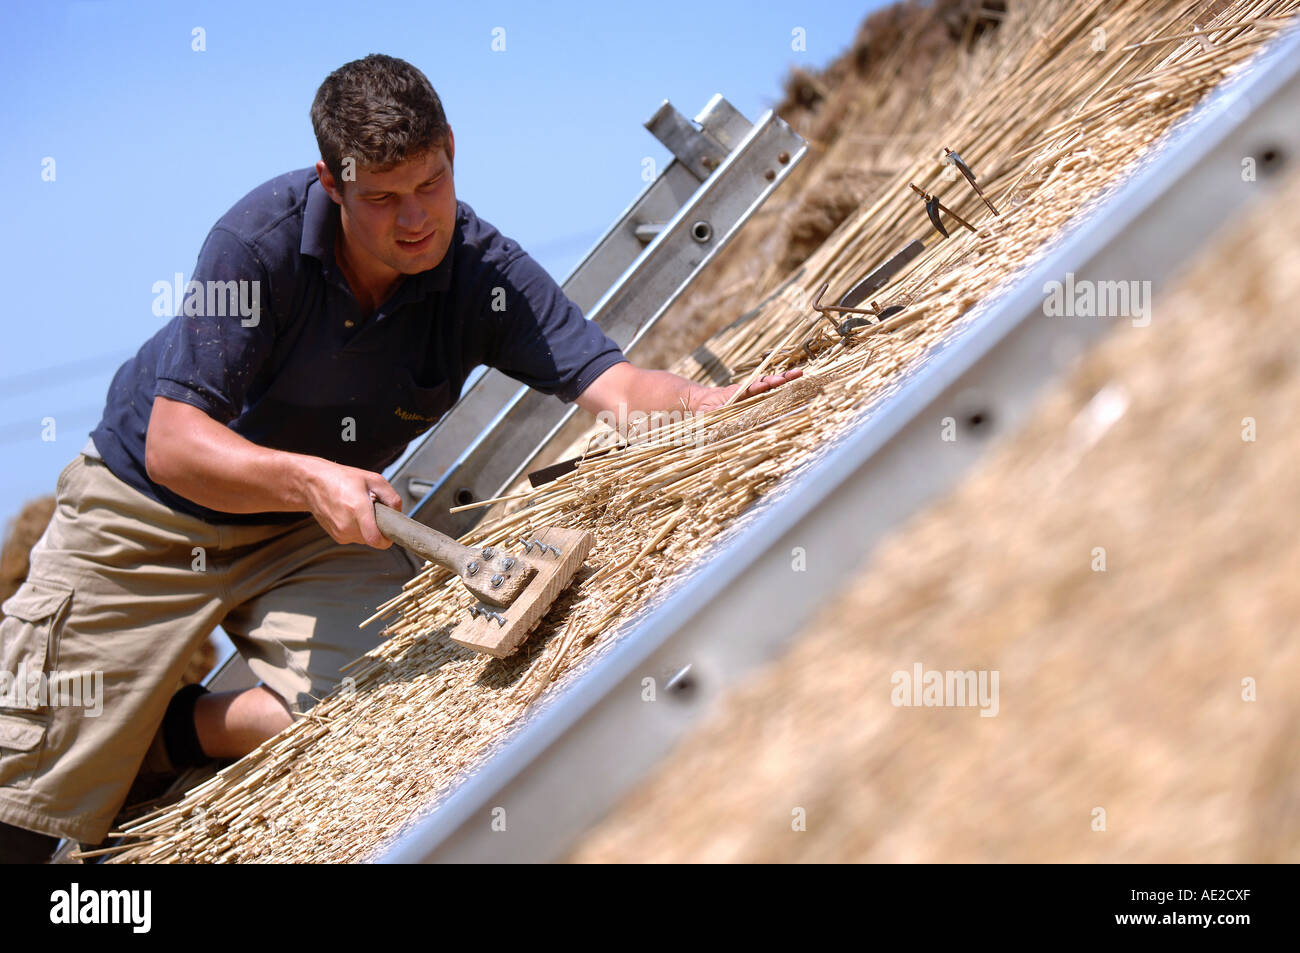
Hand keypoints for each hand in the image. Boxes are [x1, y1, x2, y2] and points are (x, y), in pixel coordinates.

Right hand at [299, 458, 402, 547]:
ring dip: (368, 528)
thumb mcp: (373, 479)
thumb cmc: (341, 478)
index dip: (387, 540)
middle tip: (374, 512)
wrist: (313, 483)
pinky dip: (358, 529)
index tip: (391, 534)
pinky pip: (355, 538)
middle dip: (378, 527)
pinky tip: (351, 514)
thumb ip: (391, 497)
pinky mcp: (336, 536)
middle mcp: (347, 524)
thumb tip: (398, 513)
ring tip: (360, 510)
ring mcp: (340, 532)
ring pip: (365, 539)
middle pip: (373, 538)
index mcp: (357, 508)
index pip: (375, 539)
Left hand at [687, 368, 802, 413]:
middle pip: (763, 383)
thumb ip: (712, 417)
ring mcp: (751, 392)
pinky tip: (796, 381)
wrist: (702, 401)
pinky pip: (770, 390)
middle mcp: (744, 391)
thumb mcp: (704, 414)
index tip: (765, 385)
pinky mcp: (756, 396)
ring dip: (783, 379)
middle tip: (792, 375)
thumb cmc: (703, 410)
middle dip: (777, 379)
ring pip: (768, 383)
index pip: (747, 390)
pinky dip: (782, 385)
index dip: (756, 387)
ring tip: (799, 373)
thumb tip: (717, 427)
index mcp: (732, 395)